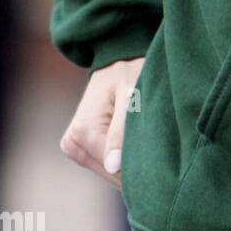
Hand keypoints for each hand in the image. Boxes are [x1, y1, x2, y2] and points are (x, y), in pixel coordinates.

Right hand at [59, 57, 144, 189]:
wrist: (119, 57)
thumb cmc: (129, 69)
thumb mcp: (131, 93)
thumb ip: (121, 130)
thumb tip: (113, 166)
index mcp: (82, 132)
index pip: (115, 170)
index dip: (140, 163)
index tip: (158, 147)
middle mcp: (73, 143)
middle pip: (111, 173)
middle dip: (135, 161)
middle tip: (153, 134)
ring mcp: (75, 147)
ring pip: (110, 171)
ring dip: (129, 157)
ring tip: (142, 129)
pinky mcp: (81, 147)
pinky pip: (107, 163)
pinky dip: (124, 154)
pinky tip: (133, 135)